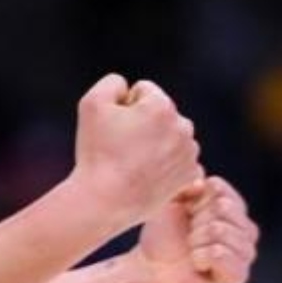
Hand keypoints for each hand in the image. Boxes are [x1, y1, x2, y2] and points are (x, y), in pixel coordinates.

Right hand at [72, 75, 204, 227]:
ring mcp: (189, 153)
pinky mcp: (190, 175)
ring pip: (170, 135)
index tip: (115, 127)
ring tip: (133, 161)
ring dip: (155, 142)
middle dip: (144, 123)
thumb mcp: (92, 103)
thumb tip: (128, 88)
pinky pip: (177, 157)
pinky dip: (164, 162)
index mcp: (162, 105)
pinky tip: (147, 173)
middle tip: (122, 146)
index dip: (124, 106)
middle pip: (159, 112)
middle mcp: (183, 126)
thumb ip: (112, 83)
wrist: (106, 199)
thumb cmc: (97, 151)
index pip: (143, 91)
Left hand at [136, 174, 259, 282]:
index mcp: (231, 207)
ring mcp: (244, 253)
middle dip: (195, 221)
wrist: (152, 273)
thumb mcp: (168, 202)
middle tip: (188, 237)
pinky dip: (201, 257)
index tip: (186, 213)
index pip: (219, 189)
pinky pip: (221, 254)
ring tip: (191, 251)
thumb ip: (184, 183)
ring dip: (196, 240)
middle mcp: (244, 228)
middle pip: (223, 207)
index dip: (194, 200)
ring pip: (220, 230)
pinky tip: (197, 264)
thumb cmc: (162, 237)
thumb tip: (201, 179)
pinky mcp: (238, 276)